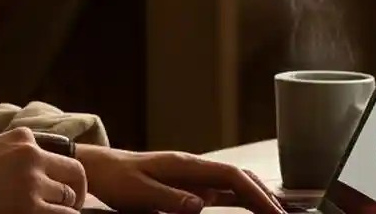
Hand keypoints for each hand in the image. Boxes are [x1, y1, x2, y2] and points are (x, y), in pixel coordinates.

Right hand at [0, 128, 88, 212]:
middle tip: (69, 208)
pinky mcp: (29, 210)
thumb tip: (32, 170)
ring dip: (65, 211)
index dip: (63, 176)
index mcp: (23, 138)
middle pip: (77, 174)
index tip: (59, 190)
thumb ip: (14, 155)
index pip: (61, 154)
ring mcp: (33, 184)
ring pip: (71, 201)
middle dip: (77, 193)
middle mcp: (33, 156)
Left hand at [77, 145, 286, 213]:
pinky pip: (223, 189)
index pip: (232, 177)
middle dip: (266, 196)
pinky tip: (253, 206)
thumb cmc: (118, 180)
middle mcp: (195, 167)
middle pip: (241, 177)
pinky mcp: (190, 184)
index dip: (256, 195)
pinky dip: (243, 198)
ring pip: (235, 182)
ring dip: (257, 196)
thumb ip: (170, 198)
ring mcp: (194, 174)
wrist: (101, 168)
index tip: (274, 213)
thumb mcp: (140, 193)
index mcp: (186, 165)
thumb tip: (201, 204)